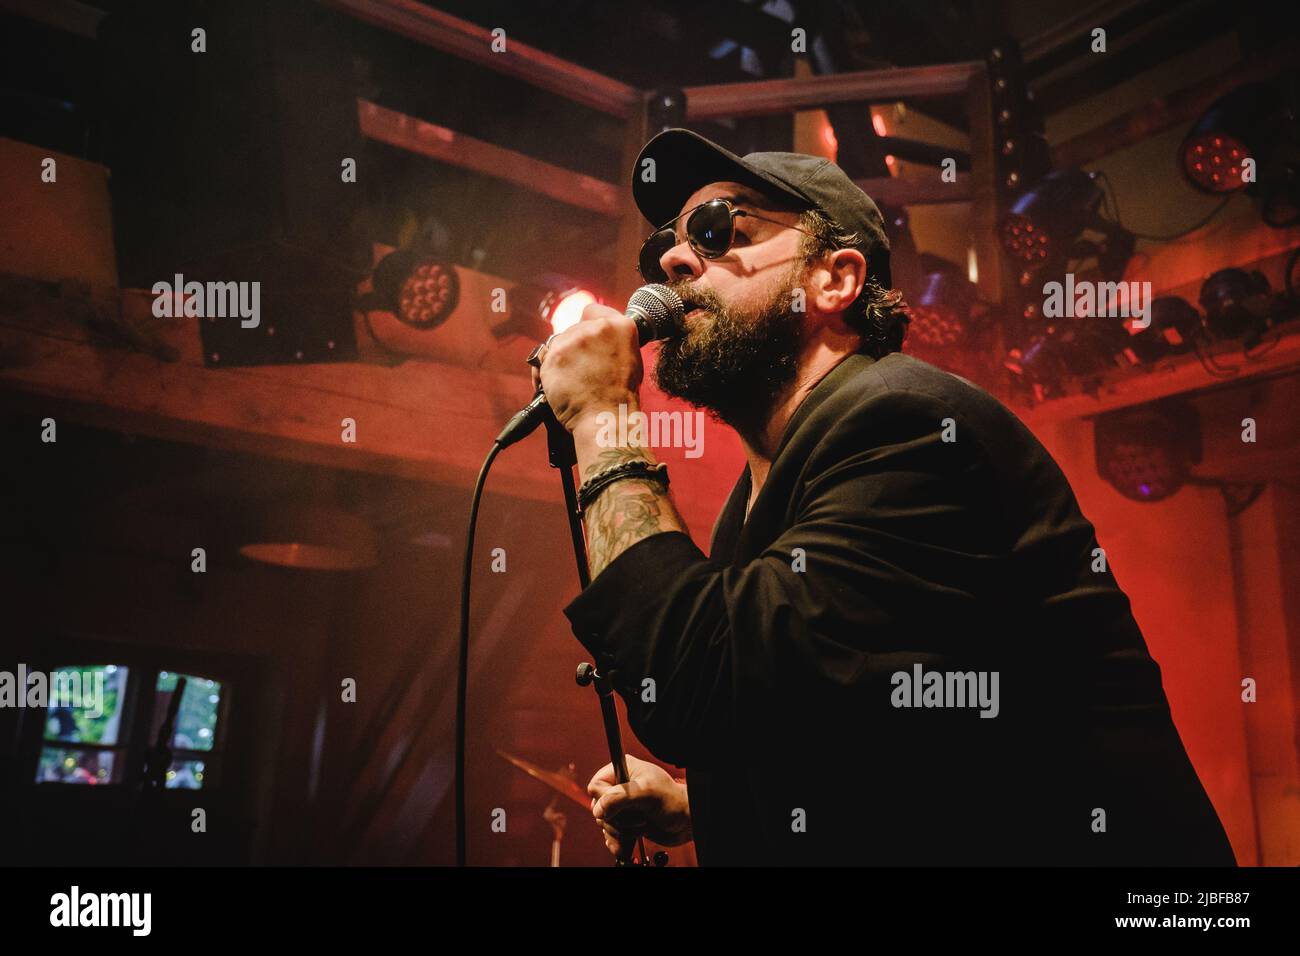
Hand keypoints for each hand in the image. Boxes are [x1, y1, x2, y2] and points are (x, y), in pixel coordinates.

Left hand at [533, 303, 642, 431]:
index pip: (592, 311)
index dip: (588, 324)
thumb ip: (613, 340)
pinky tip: (559, 385)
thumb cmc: (620, 396)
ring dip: (561, 358)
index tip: (587, 338)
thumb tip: (598, 335)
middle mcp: (596, 328)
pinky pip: (543, 358)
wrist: (606, 418)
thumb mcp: (630, 358)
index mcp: (620, 326)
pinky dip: (548, 371)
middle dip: (575, 346)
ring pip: (558, 342)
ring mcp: (573, 341)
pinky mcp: (553, 356)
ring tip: (572, 380)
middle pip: (573, 328)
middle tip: (583, 369)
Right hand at [587, 754, 691, 857]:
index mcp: (623, 770)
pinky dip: (617, 842)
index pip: (596, 786)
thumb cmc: (673, 801)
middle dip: (617, 819)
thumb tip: (598, 810)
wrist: (685, 822)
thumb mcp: (647, 793)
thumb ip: (620, 798)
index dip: (605, 800)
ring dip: (621, 831)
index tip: (623, 806)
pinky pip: (609, 835)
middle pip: (599, 808)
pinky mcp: (625, 823)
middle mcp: (620, 787)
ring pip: (604, 823)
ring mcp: (622, 807)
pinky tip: (625, 846)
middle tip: (639, 817)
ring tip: (642, 826)